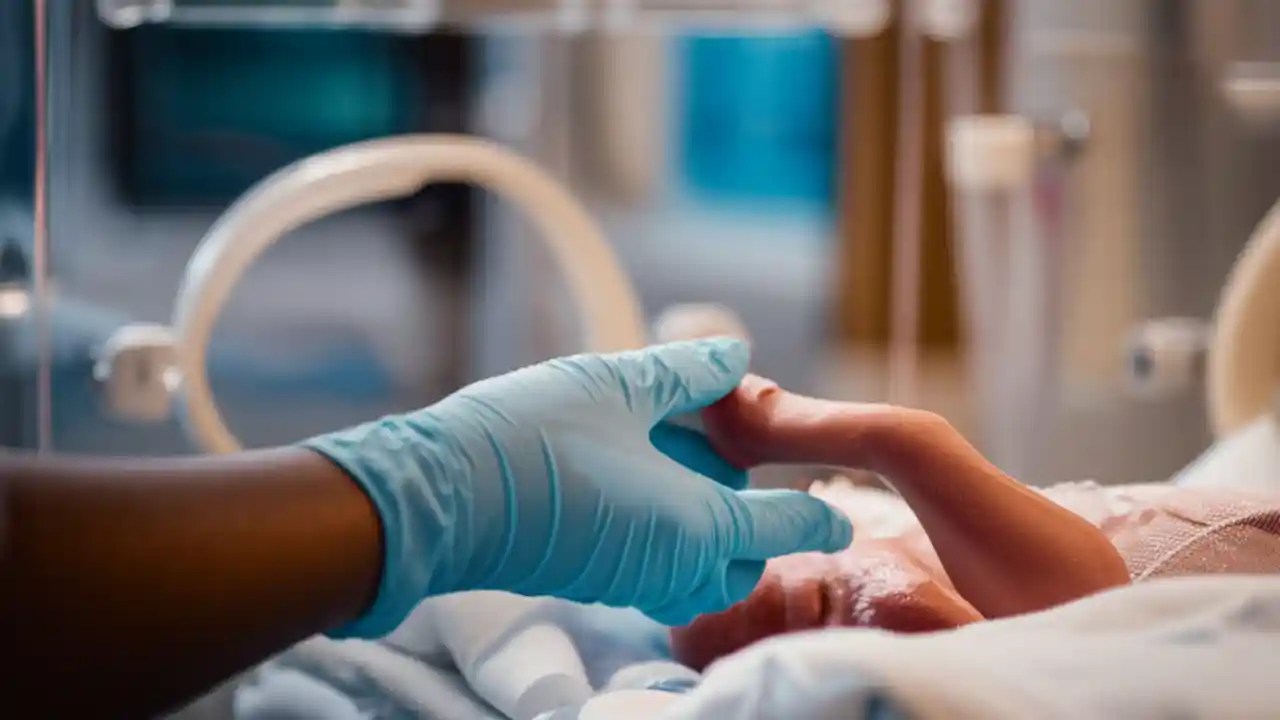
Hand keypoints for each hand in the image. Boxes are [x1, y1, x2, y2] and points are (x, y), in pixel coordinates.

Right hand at [305, 339, 852, 636]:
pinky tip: (634, 476)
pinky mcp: (598, 580)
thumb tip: (734, 355)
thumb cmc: (531, 435)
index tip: (835, 510)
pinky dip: (668, 532)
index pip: (786, 526)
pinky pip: (658, 567)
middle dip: (751, 513)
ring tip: (673, 457)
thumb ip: (687, 373)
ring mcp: (633, 580)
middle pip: (744, 554)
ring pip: (701, 566)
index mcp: (698, 522)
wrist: (443, 495)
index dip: (817, 515)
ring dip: (707, 523)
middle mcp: (675, 565)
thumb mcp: (619, 383)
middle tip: (722, 446)